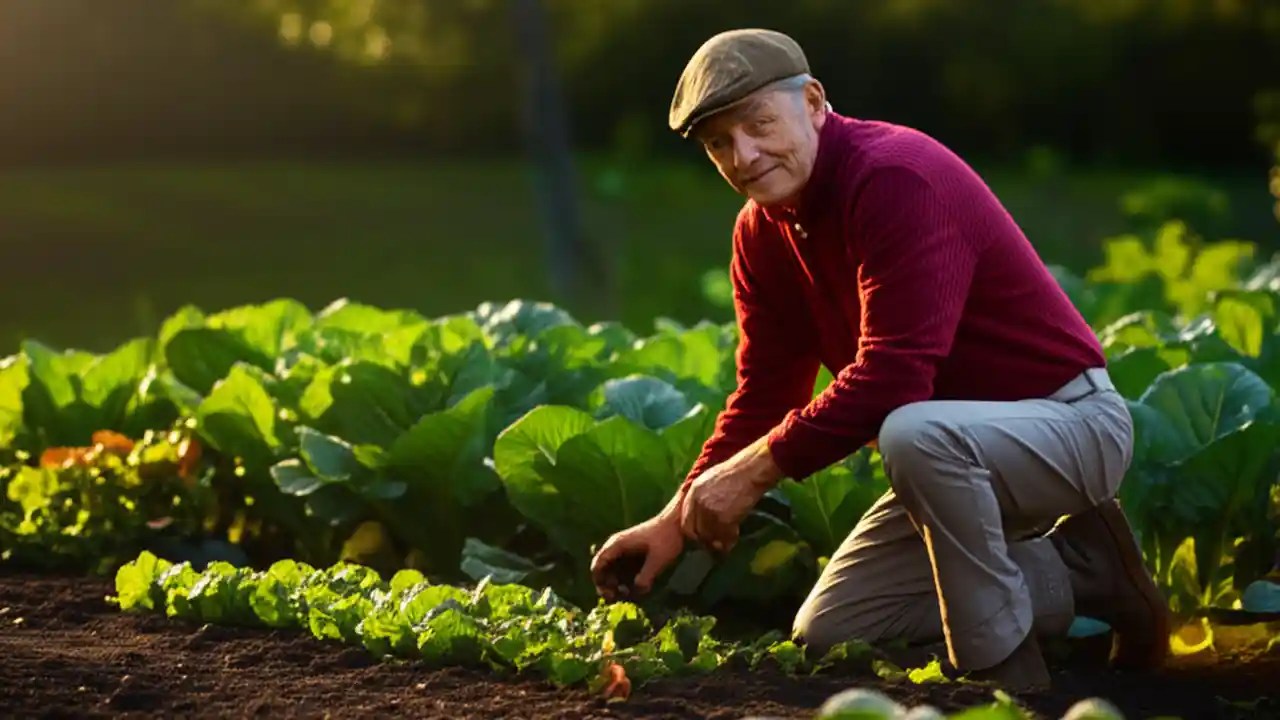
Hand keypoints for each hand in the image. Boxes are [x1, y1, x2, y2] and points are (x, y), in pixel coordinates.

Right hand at [590, 512, 685, 601]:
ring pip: (612, 572)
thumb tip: (636, 592)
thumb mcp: (658, 559)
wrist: (677, 524)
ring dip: (617, 585)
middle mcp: (617, 548)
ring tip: (629, 594)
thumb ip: (646, 577)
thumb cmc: (666, 538)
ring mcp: (624, 551)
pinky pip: (623, 571)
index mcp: (617, 545)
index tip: (610, 595)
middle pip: (602, 571)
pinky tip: (637, 588)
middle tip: (619, 597)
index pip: (598, 566)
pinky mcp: (632, 556)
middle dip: (608, 587)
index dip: (599, 582)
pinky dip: (625, 581)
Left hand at [679, 436, 782, 554]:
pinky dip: (730, 540)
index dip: (695, 532)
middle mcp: (697, 503)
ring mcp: (709, 511)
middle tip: (715, 544)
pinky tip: (736, 536)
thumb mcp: (710, 480)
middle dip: (705, 540)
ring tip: (726, 543)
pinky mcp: (723, 519)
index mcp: (692, 492)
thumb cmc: (736, 473)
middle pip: (696, 532)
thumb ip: (702, 497)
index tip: (703, 537)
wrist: (751, 470)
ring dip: (718, 542)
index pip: (686, 521)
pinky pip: (724, 537)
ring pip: (710, 536)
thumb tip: (702, 515)